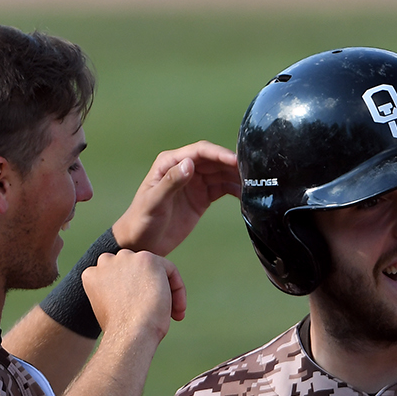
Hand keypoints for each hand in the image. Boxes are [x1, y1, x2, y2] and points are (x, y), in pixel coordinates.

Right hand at [80, 248, 185, 342]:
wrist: (130, 334)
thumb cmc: (122, 332)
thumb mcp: (111, 312)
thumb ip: (118, 296)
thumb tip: (135, 296)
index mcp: (92, 275)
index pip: (118, 276)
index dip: (133, 294)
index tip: (141, 313)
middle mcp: (106, 262)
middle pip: (135, 269)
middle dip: (148, 288)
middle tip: (159, 312)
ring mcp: (126, 258)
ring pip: (154, 270)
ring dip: (165, 290)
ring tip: (172, 313)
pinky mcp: (147, 259)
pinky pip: (170, 270)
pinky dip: (178, 290)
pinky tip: (177, 310)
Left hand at [112, 142, 241, 256]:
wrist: (142, 243)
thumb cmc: (142, 221)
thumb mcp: (154, 202)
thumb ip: (171, 182)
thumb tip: (190, 164)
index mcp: (170, 163)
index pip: (200, 152)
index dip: (219, 154)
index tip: (236, 161)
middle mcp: (184, 169)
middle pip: (214, 160)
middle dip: (233, 164)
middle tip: (253, 172)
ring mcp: (194, 183)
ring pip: (221, 173)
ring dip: (237, 176)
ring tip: (255, 183)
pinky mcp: (201, 197)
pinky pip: (222, 188)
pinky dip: (235, 190)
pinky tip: (246, 194)